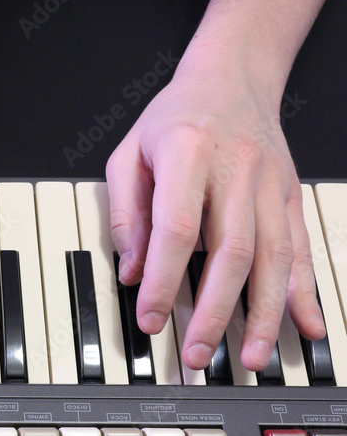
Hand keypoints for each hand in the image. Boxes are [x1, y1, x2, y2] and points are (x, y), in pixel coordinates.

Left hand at [106, 68, 326, 371]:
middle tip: (196, 355)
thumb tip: (130, 271)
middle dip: (214, 311)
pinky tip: (309, 326)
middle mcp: (237, 170)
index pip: (177, 228)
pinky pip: (302, 249)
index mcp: (188, 153)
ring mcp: (271, 186)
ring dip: (264, 314)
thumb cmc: (175, 117)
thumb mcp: (129, 154)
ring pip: (274, 258)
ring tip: (250, 358)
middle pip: (232, 251)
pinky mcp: (290, 198)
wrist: (233, 77)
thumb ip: (127, 213)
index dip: (162, 279)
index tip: (148, 318)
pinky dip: (304, 291)